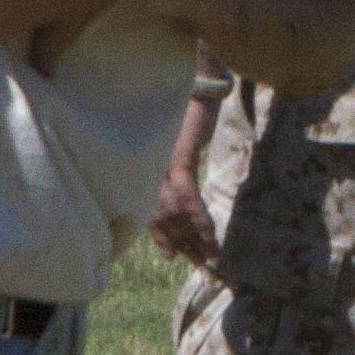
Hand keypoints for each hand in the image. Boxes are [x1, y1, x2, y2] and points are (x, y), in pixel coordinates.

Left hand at [151, 93, 224, 266]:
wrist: (196, 90)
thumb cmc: (186, 117)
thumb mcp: (176, 149)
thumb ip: (171, 175)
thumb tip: (178, 205)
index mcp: (144, 171)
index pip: (149, 212)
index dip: (161, 237)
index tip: (172, 257)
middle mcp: (146, 171)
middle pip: (162, 218)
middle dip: (183, 244)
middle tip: (201, 264)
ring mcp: (159, 165)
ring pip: (174, 212)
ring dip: (194, 238)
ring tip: (209, 257)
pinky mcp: (178, 157)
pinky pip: (187, 196)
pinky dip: (199, 217)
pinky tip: (210, 234)